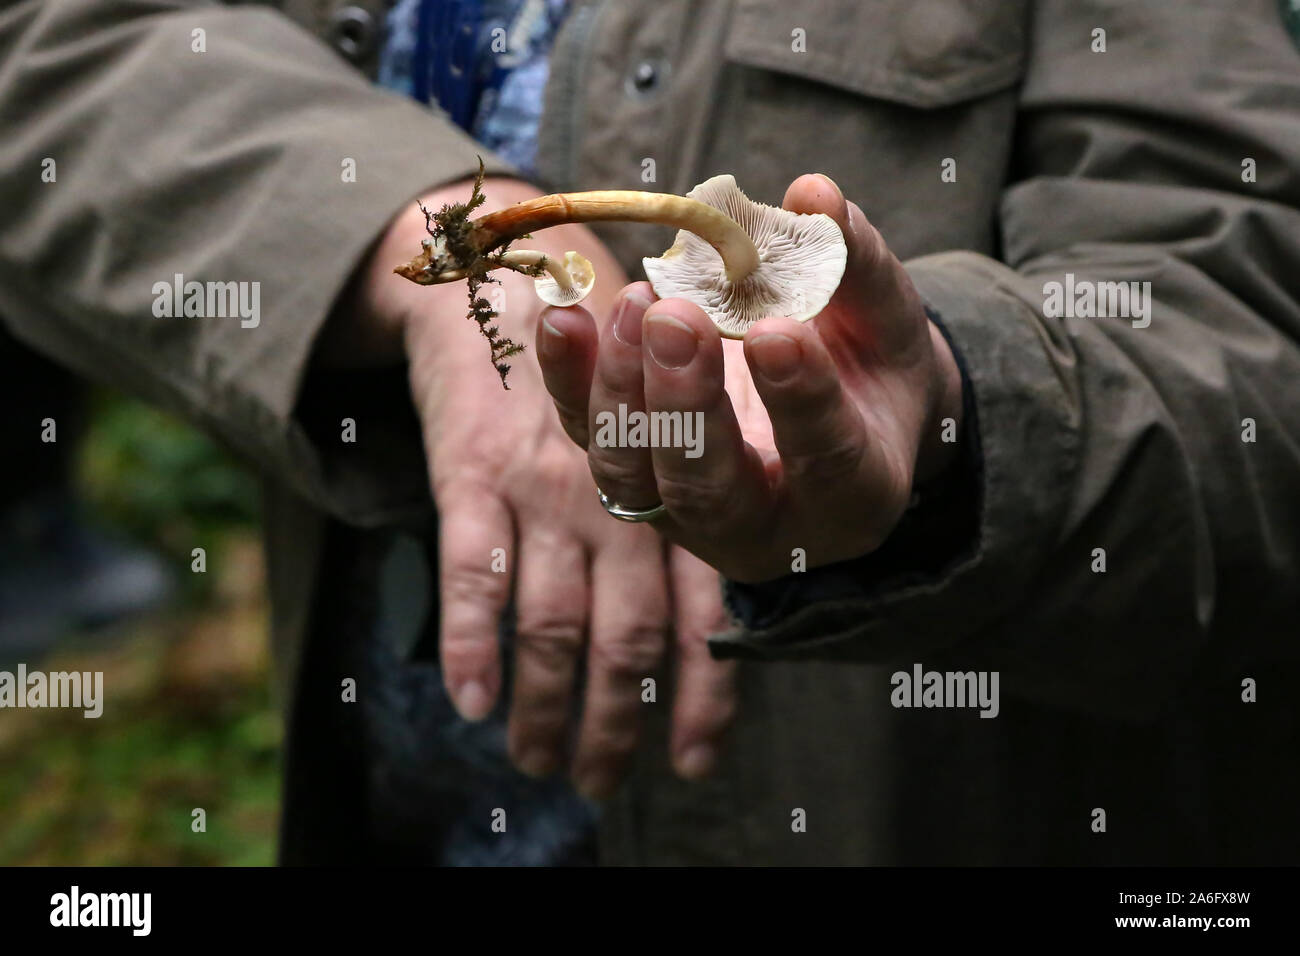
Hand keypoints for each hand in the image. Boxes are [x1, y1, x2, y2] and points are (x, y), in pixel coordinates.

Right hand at [332, 178, 736, 797]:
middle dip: (617, 723)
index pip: (702, 610)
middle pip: (627, 637)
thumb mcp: (649, 436)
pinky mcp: (476, 471)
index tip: (697, 760)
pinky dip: (474, 643)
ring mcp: (548, 487)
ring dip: (547, 706)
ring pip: (554, 621)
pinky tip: (471, 700)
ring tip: (537, 761)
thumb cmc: (592, 370)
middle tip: (601, 780)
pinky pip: (477, 572)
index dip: (704, 695)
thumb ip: (670, 516)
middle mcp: (621, 496)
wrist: (501, 283)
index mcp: (672, 490)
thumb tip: (690, 634)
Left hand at [536, 174, 963, 581]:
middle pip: (709, 486)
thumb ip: (857, 266)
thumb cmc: (867, 370)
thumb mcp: (887, 323)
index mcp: (854, 495)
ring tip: (633, 302)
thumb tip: (813, 193)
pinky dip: (570, 381)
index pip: (826, 459)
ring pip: (634, 475)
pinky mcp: (633, 481)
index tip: (774, 329)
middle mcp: (763, 527)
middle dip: (685, 403)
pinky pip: (589, 439)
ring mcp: (685, 516)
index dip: (799, 397)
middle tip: (676, 318)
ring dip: (621, 389)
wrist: (831, 420)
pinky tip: (564, 317)